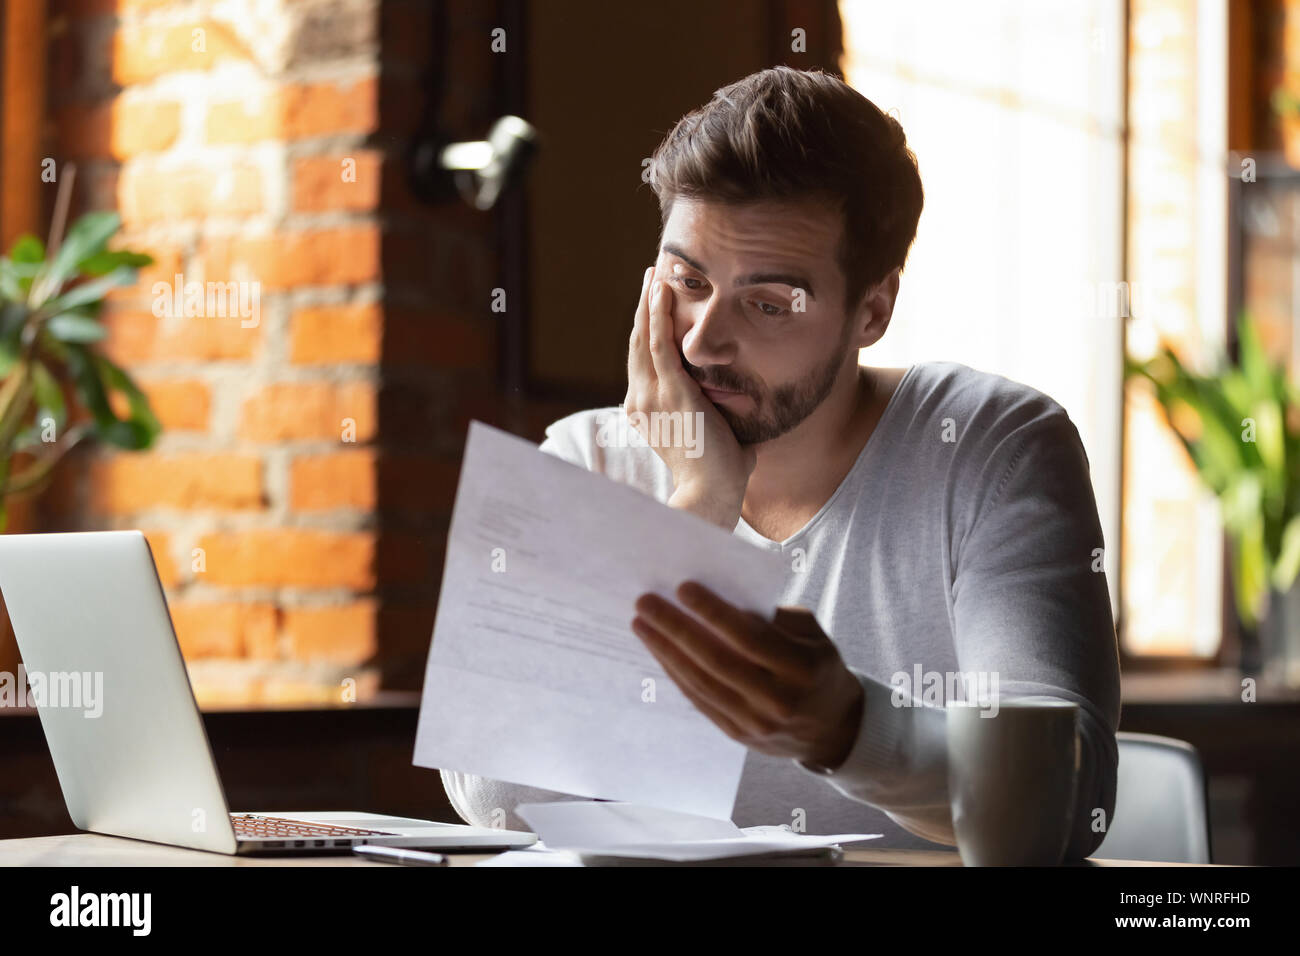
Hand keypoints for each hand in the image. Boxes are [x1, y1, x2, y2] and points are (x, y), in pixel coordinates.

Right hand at [625, 266, 756, 528]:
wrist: (712, 494)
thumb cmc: (720, 473)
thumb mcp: (714, 434)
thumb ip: (720, 415)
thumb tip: (742, 404)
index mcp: (646, 411)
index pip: (643, 361)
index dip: (647, 329)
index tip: (654, 304)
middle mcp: (641, 400)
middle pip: (637, 342)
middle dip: (644, 307)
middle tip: (650, 276)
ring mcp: (652, 396)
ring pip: (644, 337)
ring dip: (649, 302)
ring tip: (653, 273)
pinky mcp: (670, 392)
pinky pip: (659, 344)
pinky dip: (658, 314)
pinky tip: (661, 290)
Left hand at [631, 581, 864, 768]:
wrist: (832, 728)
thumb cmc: (817, 666)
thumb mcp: (812, 634)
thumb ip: (773, 617)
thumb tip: (721, 597)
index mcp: (802, 668)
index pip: (750, 638)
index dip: (714, 613)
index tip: (683, 588)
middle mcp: (778, 700)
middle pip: (717, 660)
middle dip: (676, 629)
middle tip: (646, 603)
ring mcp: (756, 723)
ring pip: (701, 683)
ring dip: (666, 651)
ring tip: (642, 623)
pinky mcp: (738, 735)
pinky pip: (699, 700)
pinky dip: (675, 673)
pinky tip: (658, 651)